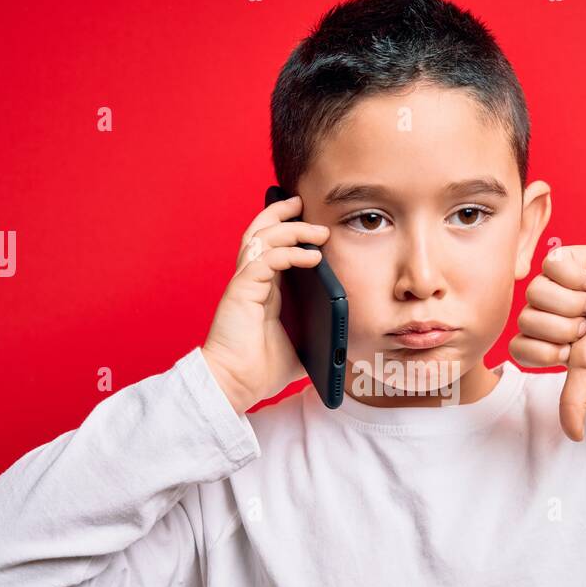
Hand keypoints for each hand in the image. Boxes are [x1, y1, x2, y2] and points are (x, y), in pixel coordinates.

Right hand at [201, 195, 329, 414]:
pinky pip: (267, 260)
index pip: (271, 245)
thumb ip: (319, 331)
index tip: (309, 217)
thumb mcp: (303, 344)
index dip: (285, 226)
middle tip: (302, 202)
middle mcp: (251, 279)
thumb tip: (348, 333)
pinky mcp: (242, 290)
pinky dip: (290, 253)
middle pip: (261, 231)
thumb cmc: (262, 368)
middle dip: (282, 213)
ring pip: (263, 238)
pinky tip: (312, 257)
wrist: (237, 383)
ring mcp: (245, 283)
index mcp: (263, 288)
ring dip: (292, 229)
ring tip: (317, 230)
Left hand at [509, 244, 585, 441]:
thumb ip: (574, 399)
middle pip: (526, 320)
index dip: (545, 352)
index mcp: (540, 338)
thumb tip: (575, 436)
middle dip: (563, 327)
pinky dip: (576, 278)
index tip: (571, 351)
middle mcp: (539, 310)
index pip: (518, 348)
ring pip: (537, 292)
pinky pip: (551, 265)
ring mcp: (548, 283)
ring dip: (572, 303)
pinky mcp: (562, 259)